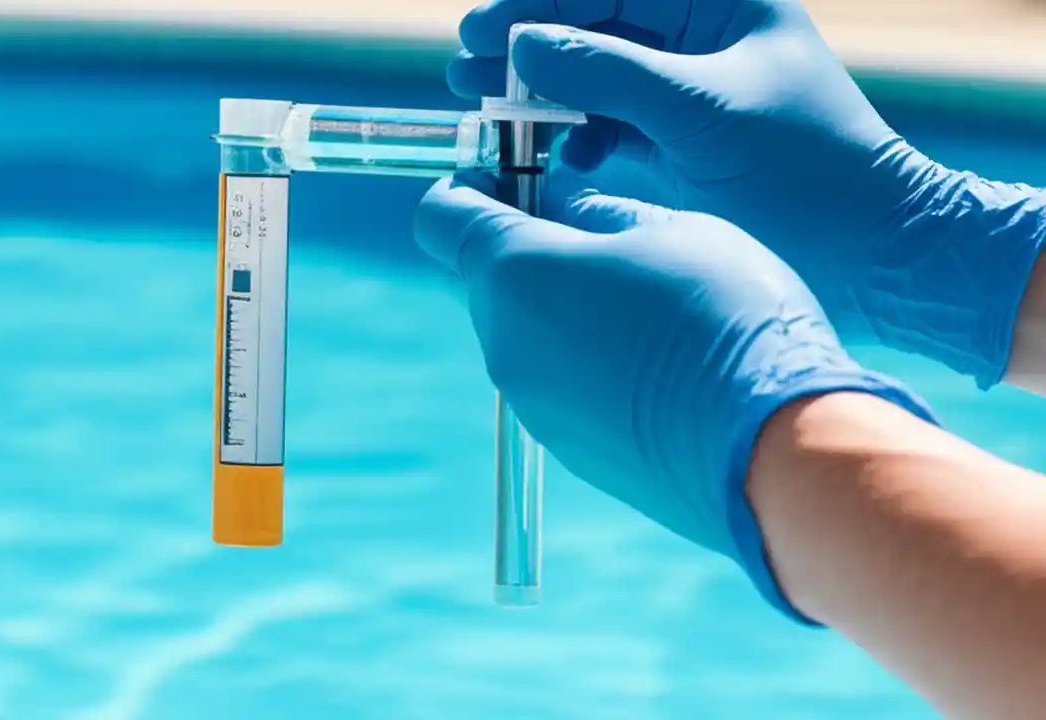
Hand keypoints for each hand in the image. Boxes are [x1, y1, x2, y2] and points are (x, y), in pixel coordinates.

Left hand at [414, 172, 934, 619]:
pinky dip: (583, 359)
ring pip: (522, 331)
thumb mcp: (672, 229)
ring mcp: (531, 402)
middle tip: (597, 231)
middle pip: (485, 276)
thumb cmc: (727, 319)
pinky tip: (651, 358)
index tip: (509, 177)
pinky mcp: (564, 446)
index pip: (441, 216)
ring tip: (640, 299)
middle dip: (526, 244)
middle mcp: (505, 342)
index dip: (468, 186)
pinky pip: (555, 382)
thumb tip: (570, 213)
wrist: (771, 451)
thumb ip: (601, 213)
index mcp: (516, 272)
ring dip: (559, 306)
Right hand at [450, 0, 1045, 387]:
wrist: (870, 248)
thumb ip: (608, 72)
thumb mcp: (701, 112)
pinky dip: (578, 136)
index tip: (476, 33)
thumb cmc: (806, 169)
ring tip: (488, 111)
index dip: (537, 6)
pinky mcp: (681, 143)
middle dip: (527, 45)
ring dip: (542, 94)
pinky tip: (556, 155)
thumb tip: (523, 46)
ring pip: (596, 76)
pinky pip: (612, 124)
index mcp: (719, 4)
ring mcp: (688, 93)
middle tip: (464, 69)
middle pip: (593, 25)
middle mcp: (700, 39)